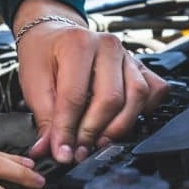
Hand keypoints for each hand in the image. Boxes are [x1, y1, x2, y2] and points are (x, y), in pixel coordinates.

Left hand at [15, 6, 168, 163]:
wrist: (54, 37)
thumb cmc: (44, 55)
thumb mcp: (33, 84)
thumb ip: (45, 119)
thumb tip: (53, 150)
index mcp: (78, 44)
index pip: (75, 96)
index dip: (67, 131)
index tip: (62, 152)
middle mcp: (108, 46)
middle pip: (111, 98)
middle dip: (93, 131)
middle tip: (78, 149)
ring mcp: (128, 55)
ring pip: (137, 96)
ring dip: (118, 126)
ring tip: (98, 140)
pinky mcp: (140, 67)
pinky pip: (154, 91)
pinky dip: (143, 110)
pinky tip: (122, 120)